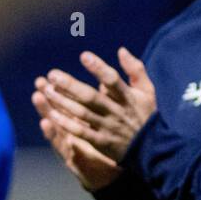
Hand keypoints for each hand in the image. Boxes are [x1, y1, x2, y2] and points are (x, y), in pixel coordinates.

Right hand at [33, 84, 121, 190]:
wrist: (113, 178)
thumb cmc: (111, 151)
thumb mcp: (110, 124)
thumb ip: (107, 104)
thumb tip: (106, 83)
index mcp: (82, 123)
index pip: (69, 103)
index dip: (60, 89)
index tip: (49, 76)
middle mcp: (73, 132)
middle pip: (57, 111)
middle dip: (48, 94)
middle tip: (38, 82)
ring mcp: (71, 145)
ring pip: (55, 125)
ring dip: (45, 110)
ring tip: (36, 96)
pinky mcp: (73, 159)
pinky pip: (61, 145)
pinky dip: (53, 135)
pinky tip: (45, 124)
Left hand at [35, 48, 155, 162]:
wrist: (153, 150)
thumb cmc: (146, 116)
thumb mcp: (147, 91)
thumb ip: (136, 70)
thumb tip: (121, 50)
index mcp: (127, 97)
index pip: (112, 80)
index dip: (98, 68)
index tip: (83, 55)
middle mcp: (116, 112)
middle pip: (91, 97)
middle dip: (70, 85)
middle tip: (53, 74)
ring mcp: (108, 128)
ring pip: (82, 113)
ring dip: (63, 102)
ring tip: (47, 90)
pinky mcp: (101, 142)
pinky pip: (81, 132)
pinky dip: (67, 124)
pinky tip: (52, 114)